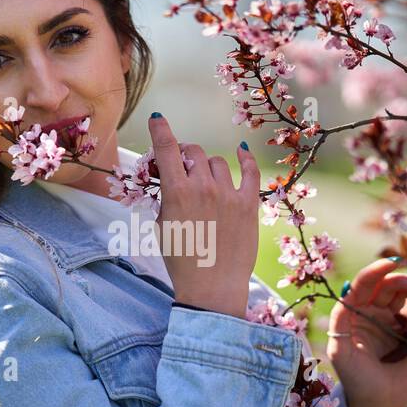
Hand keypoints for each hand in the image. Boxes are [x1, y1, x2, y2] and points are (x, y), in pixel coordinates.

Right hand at [148, 113, 259, 319]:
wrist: (212, 288)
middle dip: (184, 156)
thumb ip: (165, 197)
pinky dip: (245, 159)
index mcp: (177, 192)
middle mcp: (204, 188)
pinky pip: (250, 171)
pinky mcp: (249, 205)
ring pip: (216, 162)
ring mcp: (229, 195)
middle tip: (181, 167)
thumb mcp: (163, 226)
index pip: (166, 149)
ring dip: (206, 167)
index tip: (157, 119)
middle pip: (193, 153)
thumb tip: (168, 177)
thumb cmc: (182, 261)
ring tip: (204, 181)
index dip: (160, 130)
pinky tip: (241, 151)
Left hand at [326, 258, 406, 406]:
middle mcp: (368, 314)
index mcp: (350, 315)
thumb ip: (340, 321)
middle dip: (398, 281)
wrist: (379, 403)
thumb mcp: (341, 351)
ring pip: (399, 294)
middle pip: (383, 286)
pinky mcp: (405, 330)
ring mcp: (387, 320)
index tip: (392, 265)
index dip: (375, 272)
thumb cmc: (356, 379)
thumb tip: (347, 289)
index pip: (361, 286)